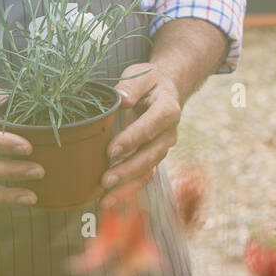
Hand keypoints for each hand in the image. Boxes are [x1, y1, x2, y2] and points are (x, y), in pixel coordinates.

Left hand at [103, 61, 181, 209]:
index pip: (152, 125)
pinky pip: (143, 177)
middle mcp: (169, 132)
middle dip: (128, 169)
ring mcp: (162, 148)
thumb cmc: (149, 82)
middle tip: (106, 179)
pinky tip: (110, 201)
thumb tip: (122, 98)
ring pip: (148, 170)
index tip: (112, 150)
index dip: (133, 138)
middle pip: (151, 154)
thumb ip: (131, 86)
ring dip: (127, 185)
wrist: (165, 90)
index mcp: (168, 109)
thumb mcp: (141, 74)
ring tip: (105, 198)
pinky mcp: (153, 158)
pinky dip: (128, 191)